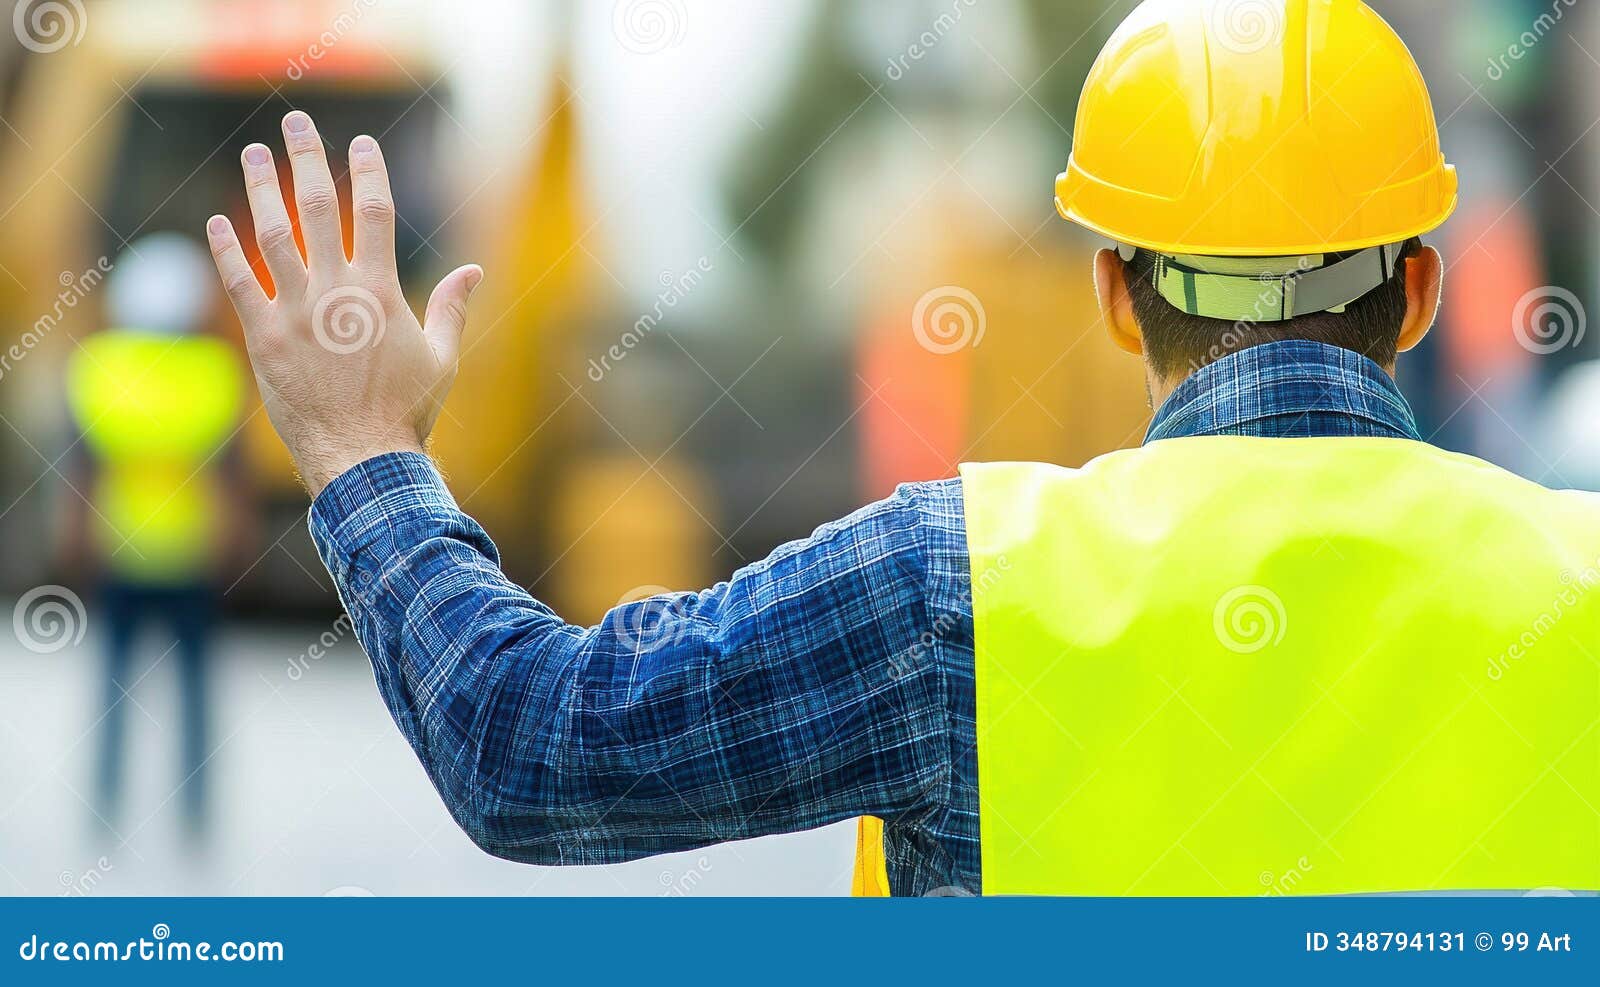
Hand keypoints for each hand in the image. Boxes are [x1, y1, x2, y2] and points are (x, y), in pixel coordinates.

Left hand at [204, 110, 481, 494]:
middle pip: (320, 208)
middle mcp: (337, 292)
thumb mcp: (441, 358)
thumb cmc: (407, 412)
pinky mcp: (265, 338)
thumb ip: (452, 309)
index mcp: (382, 292)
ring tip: (254, 154)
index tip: (361, 144)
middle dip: (309, 159)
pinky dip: (226, 251)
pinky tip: (216, 222)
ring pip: (274, 235)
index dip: (368, 172)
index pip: (374, 214)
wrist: (362, 457)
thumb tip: (474, 271)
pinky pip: (240, 284)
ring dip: (263, 190)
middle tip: (297, 124)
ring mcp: (297, 312)